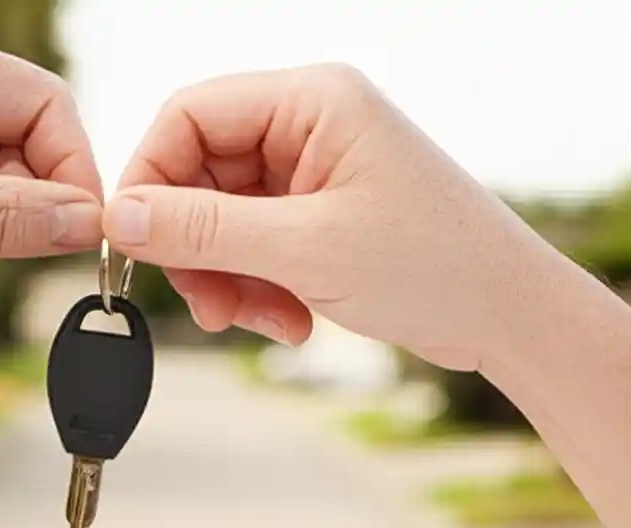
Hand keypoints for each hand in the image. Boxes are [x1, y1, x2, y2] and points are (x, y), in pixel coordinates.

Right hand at [103, 65, 549, 370]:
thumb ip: (203, 230)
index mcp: (312, 101)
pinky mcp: (321, 214)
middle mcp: (309, 125)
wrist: (512, 318)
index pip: (190, 115)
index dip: (150, 177)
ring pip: (222, 218)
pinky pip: (254, 245)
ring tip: (258, 321)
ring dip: (226, 277)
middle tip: (207, 303)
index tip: (134, 242)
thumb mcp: (305, 251)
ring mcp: (315, 171)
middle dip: (195, 246)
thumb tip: (119, 217)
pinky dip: (257, 288)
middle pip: (200, 172)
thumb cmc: (436, 267)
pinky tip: (290, 322)